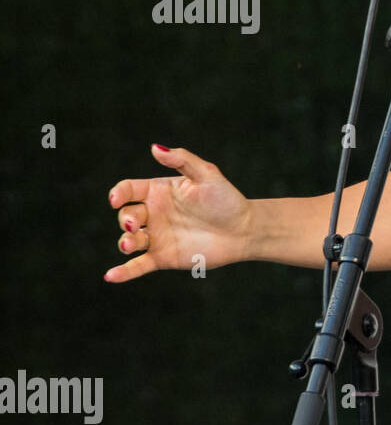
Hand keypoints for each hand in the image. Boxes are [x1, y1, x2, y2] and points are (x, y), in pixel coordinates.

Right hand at [105, 144, 253, 281]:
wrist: (245, 230)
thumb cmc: (226, 200)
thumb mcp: (207, 174)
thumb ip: (182, 160)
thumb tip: (154, 148)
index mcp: (159, 192)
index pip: (128, 190)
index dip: (118, 193)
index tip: (116, 199)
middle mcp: (154, 214)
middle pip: (126, 215)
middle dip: (126, 220)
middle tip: (135, 225)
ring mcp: (157, 237)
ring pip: (130, 240)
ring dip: (125, 243)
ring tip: (129, 245)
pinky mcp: (164, 257)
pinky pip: (139, 265)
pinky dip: (123, 272)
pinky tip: (111, 276)